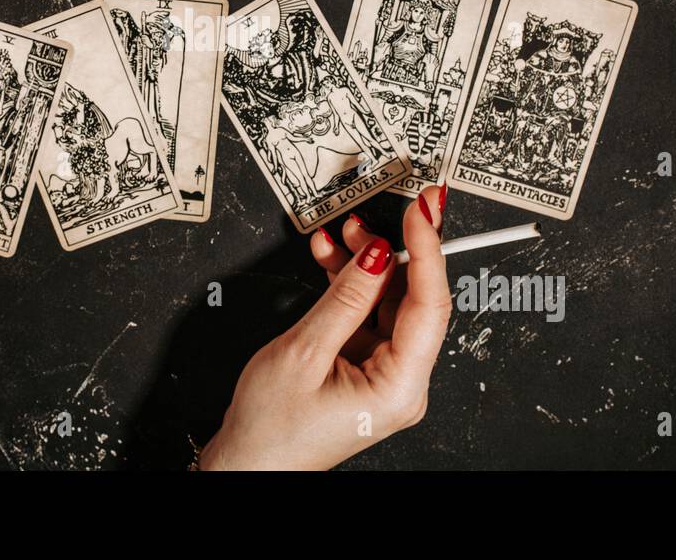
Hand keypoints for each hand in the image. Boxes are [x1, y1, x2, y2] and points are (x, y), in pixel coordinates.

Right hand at [199, 184, 450, 469]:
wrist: (245, 465)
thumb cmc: (270, 429)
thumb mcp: (304, 352)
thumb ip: (346, 297)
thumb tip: (377, 253)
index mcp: (400, 389)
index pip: (429, 305)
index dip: (426, 250)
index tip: (421, 212)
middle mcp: (402, 383)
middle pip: (413, 300)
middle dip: (391, 251)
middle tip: (381, 211)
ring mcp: (385, 375)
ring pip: (388, 302)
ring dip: (365, 264)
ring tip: (342, 232)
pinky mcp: (366, 367)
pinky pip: (368, 315)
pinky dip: (350, 285)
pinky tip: (332, 258)